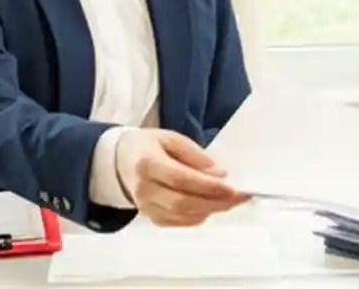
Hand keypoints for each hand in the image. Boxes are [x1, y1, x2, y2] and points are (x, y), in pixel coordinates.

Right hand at [115, 129, 248, 225]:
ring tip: (231, 201)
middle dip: (215, 202)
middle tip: (239, 197)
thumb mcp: (169, 138)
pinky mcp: (150, 217)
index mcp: (147, 163)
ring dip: (210, 210)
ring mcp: (145, 206)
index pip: (180, 179)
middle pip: (183, 202)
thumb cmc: (147, 146)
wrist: (119, 161)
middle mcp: (144, 189)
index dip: (207, 185)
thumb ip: (193, 153)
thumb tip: (217, 172)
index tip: (231, 186)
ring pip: (182, 216)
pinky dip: (198, 216)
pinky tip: (212, 206)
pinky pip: (178, 222)